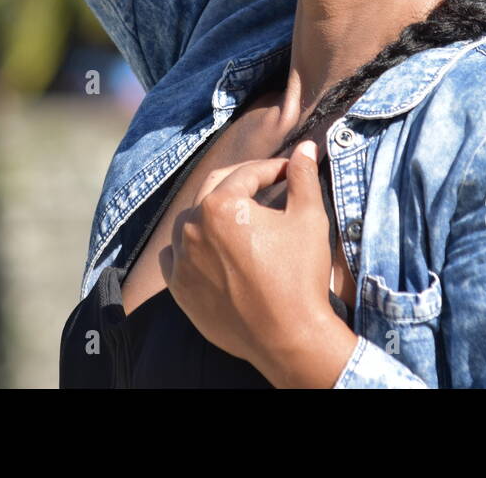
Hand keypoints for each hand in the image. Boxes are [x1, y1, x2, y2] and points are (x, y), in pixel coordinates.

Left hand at [159, 139, 334, 375]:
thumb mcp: (308, 219)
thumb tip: (305, 147)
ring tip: (240, 214)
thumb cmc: (299, 277)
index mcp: (222, 205)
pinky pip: (177, 255)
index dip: (271, 168)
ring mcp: (181, 259)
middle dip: (242, 181)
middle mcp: (192, 227)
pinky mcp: (178, 287)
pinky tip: (214, 248)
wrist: (287, 337)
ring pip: (192, 220)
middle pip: (214, 189)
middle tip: (267, 183)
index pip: (246, 174)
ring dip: (214, 211)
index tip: (289, 171)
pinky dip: (193, 245)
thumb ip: (302, 177)